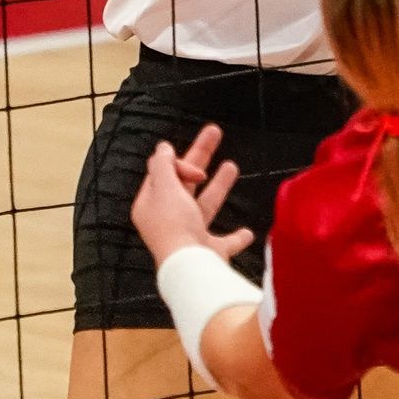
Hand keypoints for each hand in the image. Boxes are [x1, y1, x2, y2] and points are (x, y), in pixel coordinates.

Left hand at [129, 125, 254, 266]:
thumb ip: (163, 163)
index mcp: (152, 205)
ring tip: (232, 165)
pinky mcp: (209, 254)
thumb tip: (162, 148)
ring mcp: (189, 237)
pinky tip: (247, 233)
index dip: (181, 164)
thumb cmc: (175, 226)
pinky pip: (224, 243)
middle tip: (214, 131)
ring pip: (205, 206)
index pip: (164, 172)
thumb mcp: (164, 186)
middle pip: (186, 183)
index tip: (197, 173)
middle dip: (201, 157)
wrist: (190, 268)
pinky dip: (236, 238)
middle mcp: (168, 220)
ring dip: (218, 186)